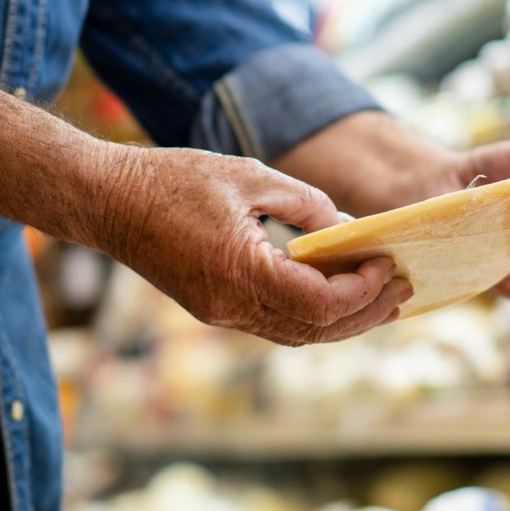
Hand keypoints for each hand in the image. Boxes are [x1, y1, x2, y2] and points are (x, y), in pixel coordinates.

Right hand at [97, 146, 409, 345]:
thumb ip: (304, 203)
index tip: (388, 265)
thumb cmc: (173, 178)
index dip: (361, 291)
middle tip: (403, 293)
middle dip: (365, 315)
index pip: (319, 304)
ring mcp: (219, 313)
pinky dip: (311, 316)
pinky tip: (335, 295)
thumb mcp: (249, 175)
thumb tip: (347, 228)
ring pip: (295, 334)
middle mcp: (229, 305)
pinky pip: (273, 324)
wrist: (106, 200)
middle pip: (313, 330)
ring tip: (382, 301)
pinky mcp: (212, 308)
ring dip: (342, 322)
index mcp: (239, 272)